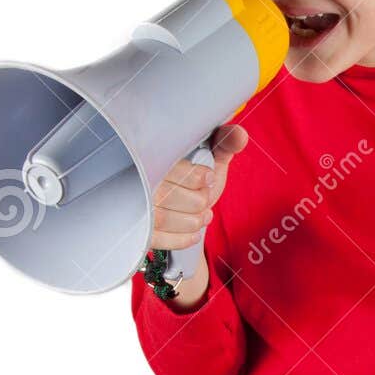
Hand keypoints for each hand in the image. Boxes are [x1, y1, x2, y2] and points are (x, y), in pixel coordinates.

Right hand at [149, 121, 248, 252]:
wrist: (183, 207)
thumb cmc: (194, 178)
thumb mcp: (211, 158)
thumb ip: (224, 143)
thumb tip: (239, 135)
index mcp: (152, 155)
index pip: (171, 168)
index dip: (197, 177)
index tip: (208, 178)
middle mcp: (137, 180)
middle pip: (168, 194)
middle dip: (198, 201)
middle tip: (204, 198)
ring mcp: (134, 206)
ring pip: (162, 218)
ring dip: (193, 220)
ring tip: (203, 214)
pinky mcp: (138, 231)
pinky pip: (157, 239)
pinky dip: (182, 238)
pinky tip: (195, 232)